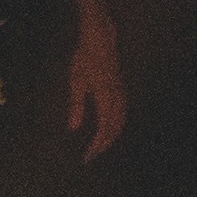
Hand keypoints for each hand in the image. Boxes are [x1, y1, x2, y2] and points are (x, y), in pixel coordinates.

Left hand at [67, 8, 128, 156]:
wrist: (100, 40)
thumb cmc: (85, 59)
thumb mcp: (76, 82)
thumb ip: (76, 106)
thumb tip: (73, 128)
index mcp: (105, 99)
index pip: (103, 129)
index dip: (96, 145)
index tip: (88, 156)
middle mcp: (117, 99)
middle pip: (114, 129)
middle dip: (104, 144)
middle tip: (92, 156)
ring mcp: (121, 94)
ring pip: (121, 122)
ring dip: (111, 136)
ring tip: (101, 146)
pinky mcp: (121, 90)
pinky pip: (123, 113)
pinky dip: (117, 125)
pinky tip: (110, 128)